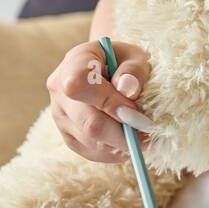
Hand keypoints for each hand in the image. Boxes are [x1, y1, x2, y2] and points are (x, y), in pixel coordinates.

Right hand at [46, 40, 153, 162]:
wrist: (114, 70)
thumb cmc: (128, 61)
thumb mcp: (137, 56)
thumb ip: (134, 70)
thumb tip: (127, 90)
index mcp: (75, 61)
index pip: (79, 84)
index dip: (108, 101)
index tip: (135, 110)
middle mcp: (60, 89)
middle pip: (88, 122)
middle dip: (124, 132)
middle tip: (149, 131)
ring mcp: (60, 115)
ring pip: (91, 140)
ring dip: (122, 143)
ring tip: (143, 135)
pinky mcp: (68, 135)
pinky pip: (91, 151)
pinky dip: (115, 151)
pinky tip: (129, 140)